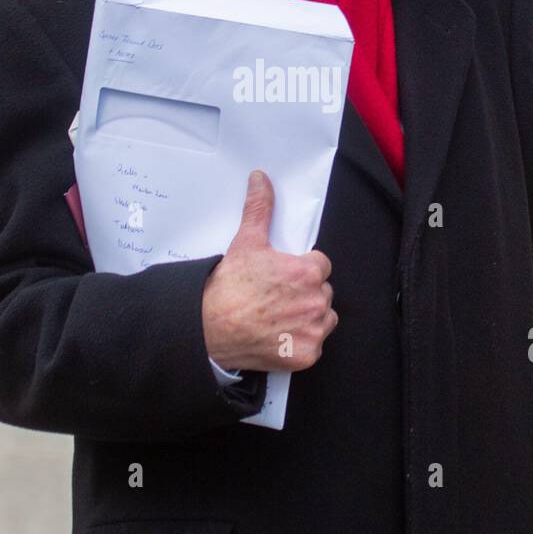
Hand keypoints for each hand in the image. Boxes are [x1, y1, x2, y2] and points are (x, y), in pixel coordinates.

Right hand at [201, 169, 336, 373]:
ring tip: (279, 316)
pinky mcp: (306, 355)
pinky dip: (300, 342)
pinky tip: (279, 336)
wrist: (209, 328)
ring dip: (308, 317)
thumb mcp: (246, 242)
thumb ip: (260, 208)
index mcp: (308, 272)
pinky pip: (314, 344)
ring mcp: (313, 331)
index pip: (320, 266)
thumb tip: (261, 178)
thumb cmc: (229, 286)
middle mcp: (316, 301)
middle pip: (322, 292)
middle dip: (305, 293)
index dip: (301, 270)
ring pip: (323, 318)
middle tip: (276, 297)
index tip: (283, 277)